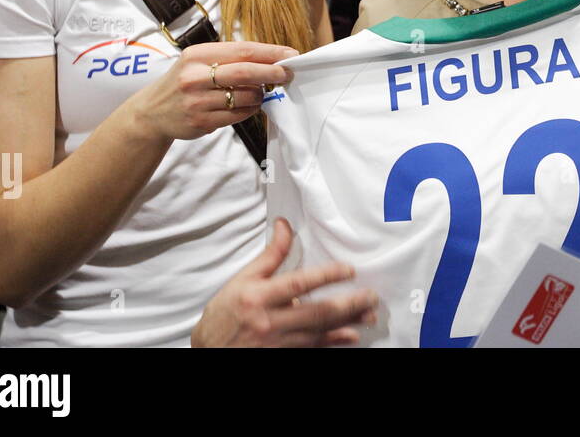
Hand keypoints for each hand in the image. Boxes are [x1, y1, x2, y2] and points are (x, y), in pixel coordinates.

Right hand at [129, 42, 298, 142]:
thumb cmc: (185, 81)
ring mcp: (197, 101)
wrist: (152, 112)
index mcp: (197, 55)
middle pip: (245, 73)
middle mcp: (195, 76)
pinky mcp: (200, 122)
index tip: (291, 55)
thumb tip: (272, 59)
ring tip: (260, 92)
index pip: (242, 50)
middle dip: (272, 73)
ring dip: (260, 95)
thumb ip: (230, 58)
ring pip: (244, 97)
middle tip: (287, 74)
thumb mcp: (198, 61)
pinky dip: (250, 110)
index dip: (271, 53)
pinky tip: (248, 106)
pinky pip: (237, 115)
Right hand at [192, 218, 378, 346]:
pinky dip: (333, 342)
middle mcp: (269, 321)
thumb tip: (285, 225)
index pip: (298, 284)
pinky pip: (313, 348)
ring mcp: (277, 342)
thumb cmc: (226, 312)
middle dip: (347, 305)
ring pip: (319, 332)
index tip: (349, 270)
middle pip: (315, 312)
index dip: (326, 276)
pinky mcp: (282, 354)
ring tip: (369, 315)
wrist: (209, 349)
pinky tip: (350, 336)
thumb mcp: (243, 279)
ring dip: (347, 324)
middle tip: (370, 297)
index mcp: (258, 296)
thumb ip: (271, 255)